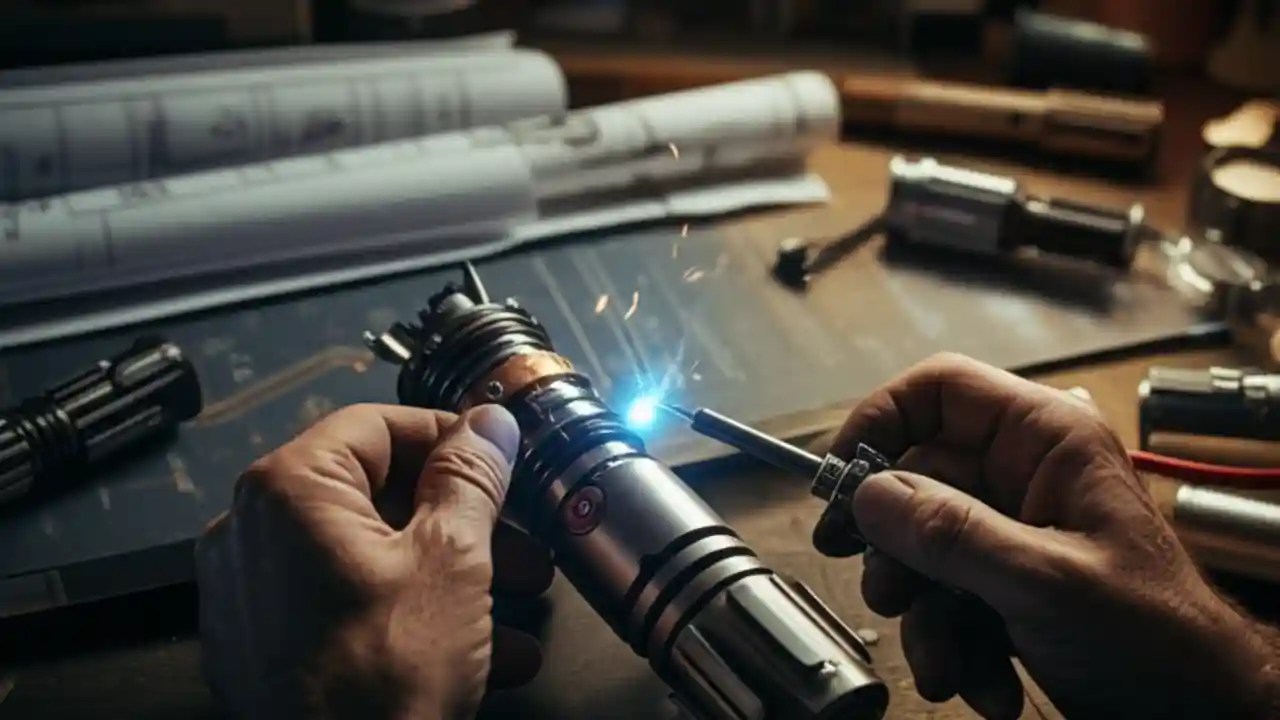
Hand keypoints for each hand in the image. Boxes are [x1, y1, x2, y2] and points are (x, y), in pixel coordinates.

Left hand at [196, 404, 553, 719]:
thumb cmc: (382, 679)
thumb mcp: (453, 559)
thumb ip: (471, 478)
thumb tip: (486, 426)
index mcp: (289, 491)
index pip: (377, 426)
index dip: (450, 438)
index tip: (498, 456)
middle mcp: (253, 534)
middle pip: (377, 496)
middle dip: (466, 522)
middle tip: (521, 541)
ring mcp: (253, 596)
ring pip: (371, 557)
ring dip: (453, 576)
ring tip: (515, 604)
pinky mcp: (266, 649)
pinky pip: (348, 606)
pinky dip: (412, 615)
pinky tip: (481, 649)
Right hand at [831, 353, 1277, 718]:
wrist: (1198, 716)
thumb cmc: (1160, 639)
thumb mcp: (1044, 581)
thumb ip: (951, 533)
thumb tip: (868, 493)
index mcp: (1046, 442)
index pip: (940, 391)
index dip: (879, 421)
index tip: (838, 478)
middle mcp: (1023, 477)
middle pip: (916, 481)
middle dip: (897, 550)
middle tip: (886, 589)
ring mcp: (1011, 533)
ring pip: (921, 551)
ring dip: (925, 617)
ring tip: (947, 662)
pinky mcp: (1003, 586)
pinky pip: (942, 598)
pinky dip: (949, 646)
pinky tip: (980, 681)